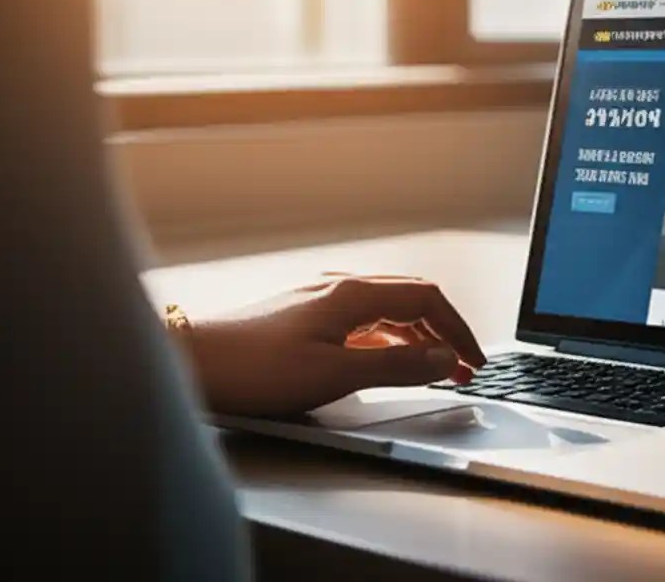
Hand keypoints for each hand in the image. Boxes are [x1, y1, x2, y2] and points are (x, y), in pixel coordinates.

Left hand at [177, 273, 485, 417]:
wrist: (190, 362)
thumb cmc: (252, 368)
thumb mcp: (335, 374)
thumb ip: (396, 367)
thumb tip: (442, 360)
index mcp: (352, 295)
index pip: (427, 298)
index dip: (458, 329)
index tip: (474, 360)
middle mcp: (339, 290)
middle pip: (411, 300)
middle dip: (444, 332)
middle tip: (463, 366)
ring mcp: (320, 303)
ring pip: (388, 312)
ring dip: (418, 338)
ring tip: (435, 368)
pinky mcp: (304, 320)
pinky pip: (364, 324)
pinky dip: (390, 341)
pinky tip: (388, 362)